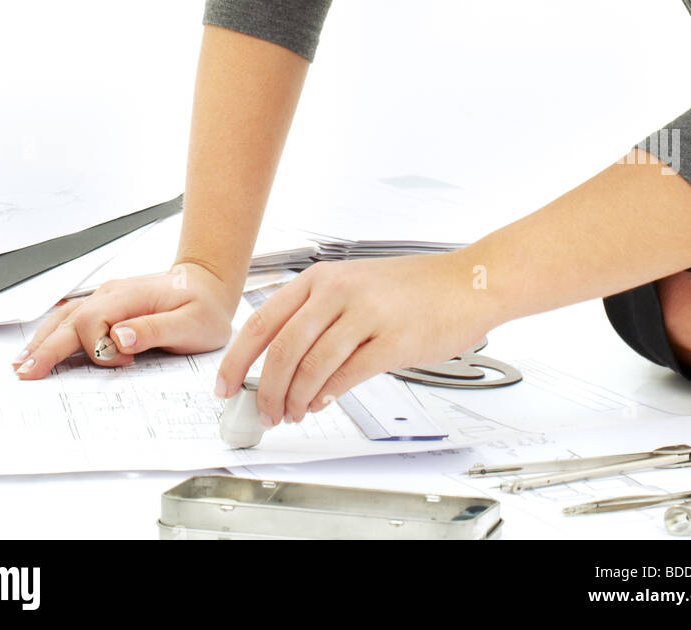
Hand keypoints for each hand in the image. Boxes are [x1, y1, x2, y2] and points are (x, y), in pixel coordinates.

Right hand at [11, 263, 234, 379]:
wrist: (209, 284)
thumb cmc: (203, 305)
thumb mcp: (191, 322)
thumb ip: (155, 329)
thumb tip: (120, 336)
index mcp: (129, 297)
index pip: (92, 322)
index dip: (101, 349)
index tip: (126, 361)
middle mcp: (112, 294)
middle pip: (70, 321)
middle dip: (46, 348)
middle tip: (25, 372)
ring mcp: (107, 298)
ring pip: (65, 317)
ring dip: (43, 340)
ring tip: (23, 362)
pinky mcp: (107, 306)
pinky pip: (73, 318)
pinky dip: (53, 332)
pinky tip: (41, 344)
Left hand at [214, 252, 487, 424]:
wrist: (466, 283)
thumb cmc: (413, 289)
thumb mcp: (353, 287)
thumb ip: (316, 317)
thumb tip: (278, 362)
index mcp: (321, 278)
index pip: (262, 320)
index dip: (237, 358)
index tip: (224, 384)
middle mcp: (337, 291)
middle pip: (281, 348)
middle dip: (265, 389)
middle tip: (262, 411)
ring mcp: (365, 314)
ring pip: (310, 365)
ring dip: (294, 399)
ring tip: (291, 413)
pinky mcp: (391, 340)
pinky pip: (346, 376)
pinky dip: (326, 396)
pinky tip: (321, 403)